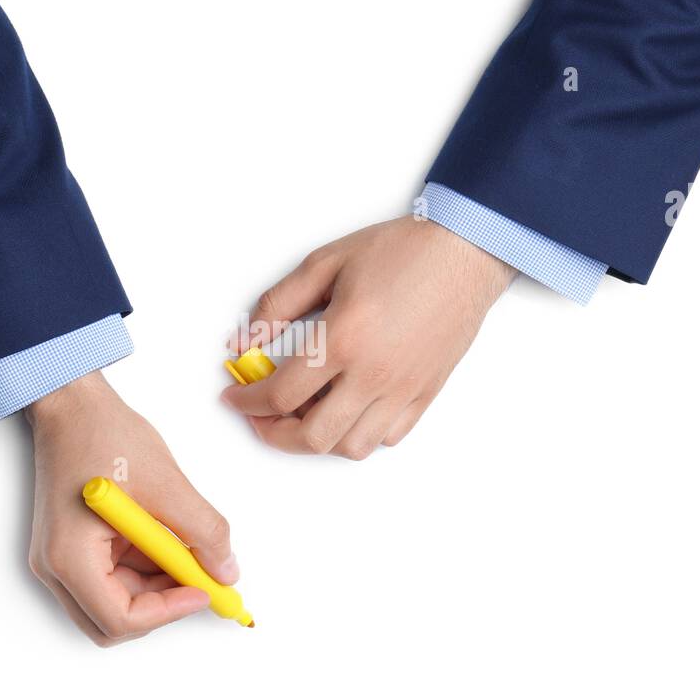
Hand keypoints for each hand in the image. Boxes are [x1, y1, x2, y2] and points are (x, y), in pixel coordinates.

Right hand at [25, 371, 235, 645]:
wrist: (72, 404)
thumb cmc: (102, 434)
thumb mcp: (166, 485)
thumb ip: (203, 532)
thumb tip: (226, 571)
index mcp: (69, 557)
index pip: (120, 620)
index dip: (170, 611)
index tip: (205, 588)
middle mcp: (56, 568)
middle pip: (114, 622)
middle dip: (162, 605)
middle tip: (201, 577)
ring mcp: (61, 559)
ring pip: (117, 603)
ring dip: (157, 585)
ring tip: (185, 545)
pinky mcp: (73, 548)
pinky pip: (114, 578)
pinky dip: (146, 568)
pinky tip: (166, 536)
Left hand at [222, 215, 516, 458]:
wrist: (464, 251)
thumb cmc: (401, 251)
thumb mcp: (325, 263)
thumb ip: (277, 305)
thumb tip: (242, 341)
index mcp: (343, 339)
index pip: (280, 394)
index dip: (247, 402)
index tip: (235, 397)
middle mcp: (373, 373)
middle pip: (312, 436)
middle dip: (274, 434)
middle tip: (260, 417)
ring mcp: (402, 389)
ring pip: (351, 447)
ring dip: (317, 440)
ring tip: (303, 415)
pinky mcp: (425, 394)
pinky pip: (387, 438)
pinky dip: (358, 434)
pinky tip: (345, 410)